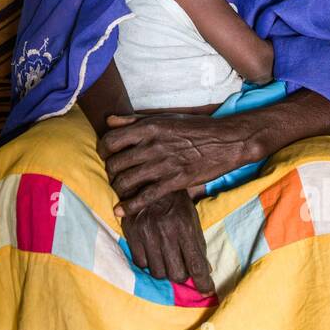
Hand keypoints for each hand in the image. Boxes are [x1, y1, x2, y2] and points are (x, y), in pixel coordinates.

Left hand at [101, 112, 257, 218]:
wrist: (227, 141)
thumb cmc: (195, 128)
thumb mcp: (164, 117)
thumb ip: (134, 120)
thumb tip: (109, 120)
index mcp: (148, 127)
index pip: (110, 140)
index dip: (102, 150)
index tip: (105, 156)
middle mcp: (152, 145)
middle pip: (115, 163)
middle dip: (109, 172)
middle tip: (114, 176)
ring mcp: (163, 164)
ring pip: (126, 181)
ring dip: (118, 189)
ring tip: (119, 191)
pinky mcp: (175, 181)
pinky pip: (145, 197)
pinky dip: (129, 206)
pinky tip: (121, 211)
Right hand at [121, 189, 214, 293]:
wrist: (145, 180)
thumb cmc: (173, 201)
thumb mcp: (191, 217)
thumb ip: (197, 243)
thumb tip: (205, 271)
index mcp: (185, 227)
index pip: (196, 264)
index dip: (203, 282)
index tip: (207, 292)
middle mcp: (166, 232)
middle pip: (176, 274)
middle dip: (181, 275)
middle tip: (181, 267)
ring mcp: (147, 234)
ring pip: (158, 272)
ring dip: (164, 270)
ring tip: (165, 258)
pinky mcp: (132, 233)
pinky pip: (141, 263)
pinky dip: (148, 262)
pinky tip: (151, 252)